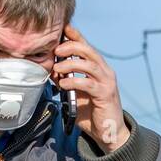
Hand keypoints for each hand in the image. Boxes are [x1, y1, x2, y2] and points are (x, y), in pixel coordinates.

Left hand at [53, 24, 130, 152]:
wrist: (108, 132)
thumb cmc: (92, 112)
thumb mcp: (76, 93)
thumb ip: (67, 80)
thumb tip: (52, 70)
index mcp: (98, 68)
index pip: (87, 46)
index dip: (75, 36)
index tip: (63, 28)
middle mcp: (105, 71)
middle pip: (88, 50)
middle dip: (71, 46)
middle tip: (56, 51)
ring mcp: (107, 82)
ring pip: (89, 64)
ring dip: (71, 63)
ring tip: (57, 68)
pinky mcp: (106, 94)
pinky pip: (88, 83)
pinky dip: (74, 81)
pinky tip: (63, 84)